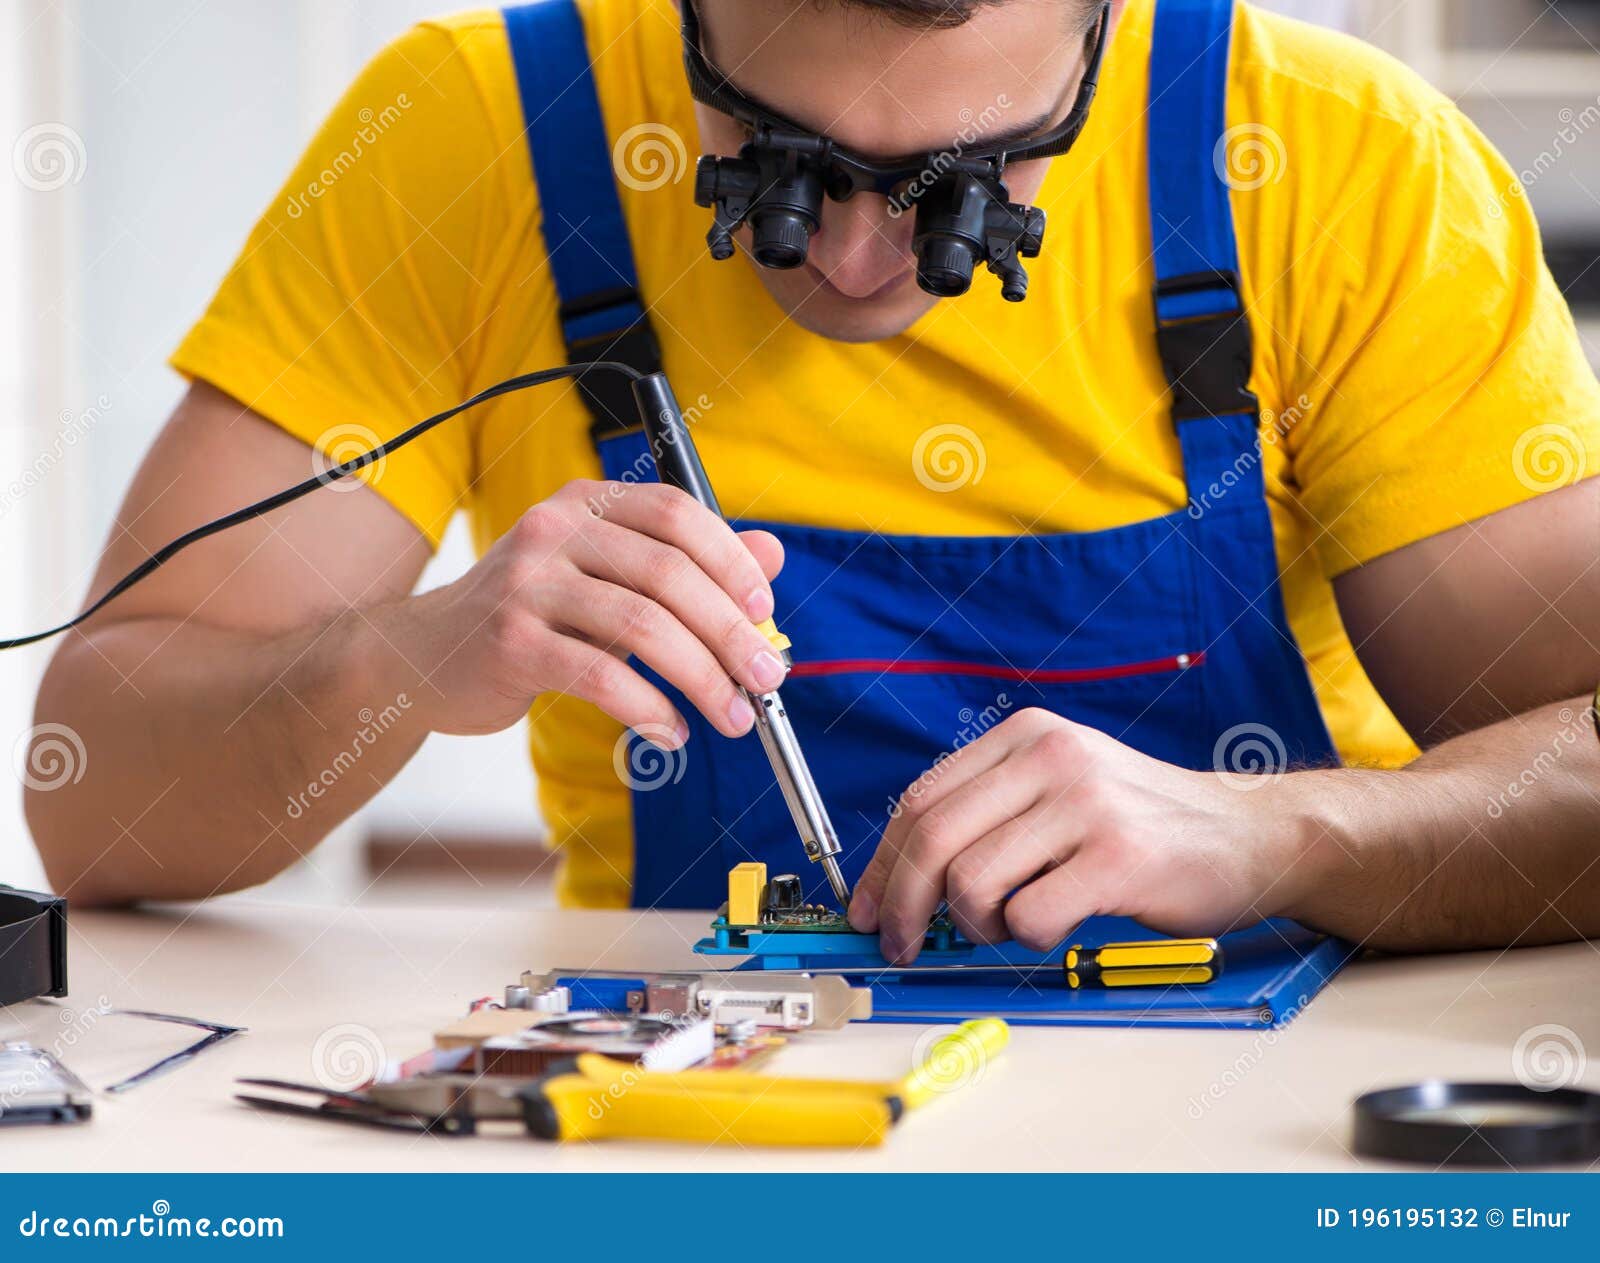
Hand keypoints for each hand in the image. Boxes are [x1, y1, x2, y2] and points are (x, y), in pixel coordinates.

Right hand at [382, 479, 786, 741]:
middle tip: (765, 677)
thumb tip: (770, 554)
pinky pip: (599, 677)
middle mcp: (555, 530)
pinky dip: (648, 709)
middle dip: (730, 632)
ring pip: (641, 626)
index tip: (765, 610)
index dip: (730, 560)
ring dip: (701, 679)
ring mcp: (527, 584)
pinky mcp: (510, 643)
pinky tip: (671, 731)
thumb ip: (686, 564)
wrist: (423, 656)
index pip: (675, 513)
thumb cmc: (532, 617)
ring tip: (732, 716)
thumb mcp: (608, 579)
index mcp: (586, 502)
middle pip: (668, 573)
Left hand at [848, 708, 1313, 963]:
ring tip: (1006, 926)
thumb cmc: (1145, 823)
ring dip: (974, 925)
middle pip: (932, 838)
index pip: (921, 799)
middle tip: (902, 945)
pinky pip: (1029, 916)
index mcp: (1025, 736)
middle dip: (903, 905)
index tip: (868, 909)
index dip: (883, 864)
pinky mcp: (1118, 858)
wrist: (1252, 833)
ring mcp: (1085, 804)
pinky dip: (1025, 939)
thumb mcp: (1062, 787)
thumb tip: (905, 880)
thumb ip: (992, 815)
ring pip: (971, 881)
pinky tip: (1050, 927)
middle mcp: (1050, 757)